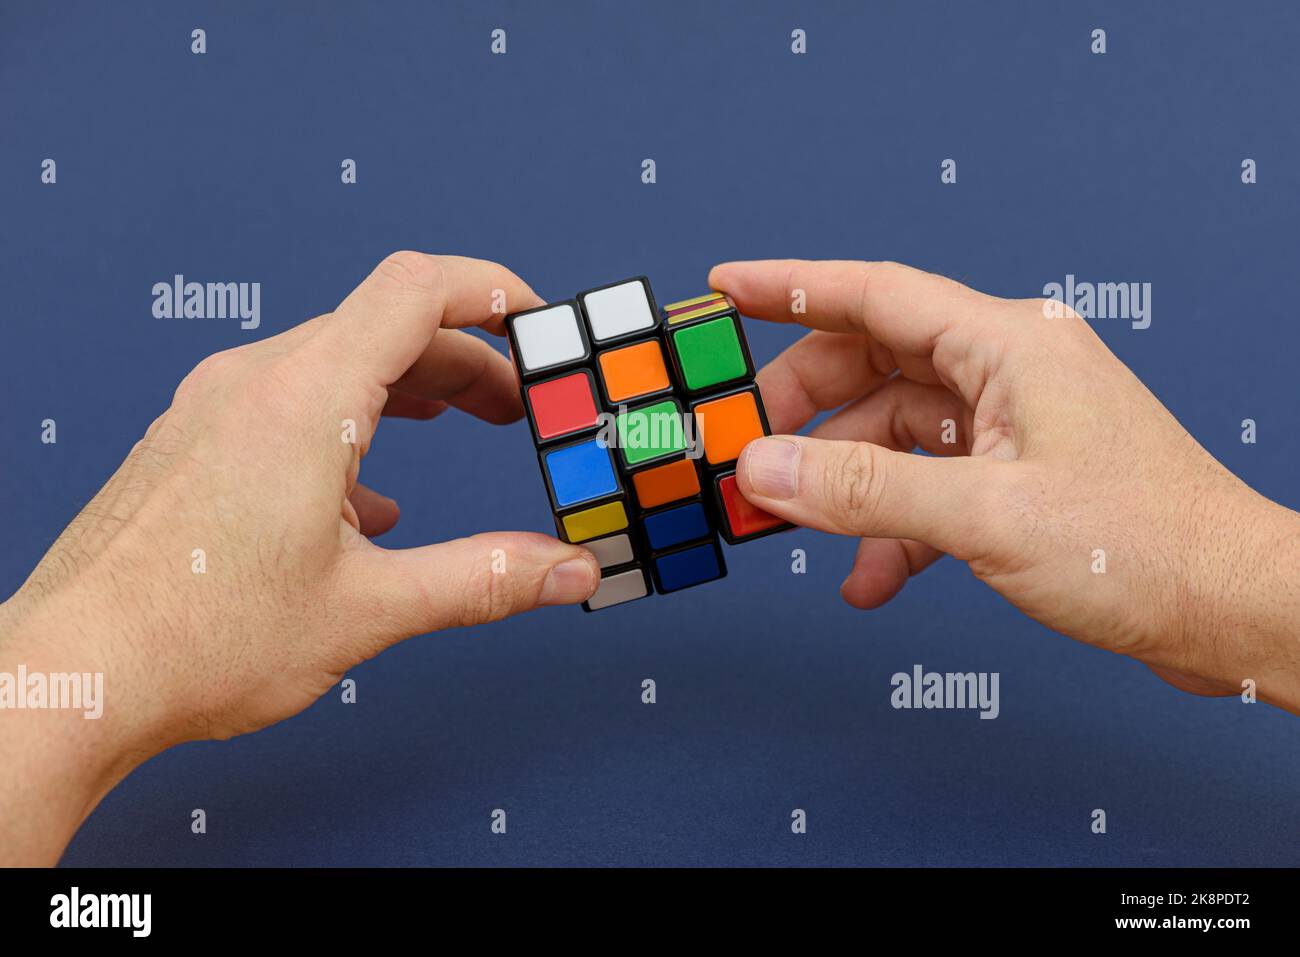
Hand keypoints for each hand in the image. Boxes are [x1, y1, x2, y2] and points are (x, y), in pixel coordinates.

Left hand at [0, 252, 599, 863]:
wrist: (70, 677)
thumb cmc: (199, 639)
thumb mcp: (370, 607)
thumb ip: (484, 579)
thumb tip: (568, 572)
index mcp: (305, 399)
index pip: (415, 290)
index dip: (489, 290)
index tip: (535, 318)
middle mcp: (251, 383)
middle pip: (380, 328)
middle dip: (463, 359)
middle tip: (514, 407)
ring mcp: (209, 409)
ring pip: (329, 364)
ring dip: (403, 389)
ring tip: (453, 426)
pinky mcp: (186, 443)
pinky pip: (281, 403)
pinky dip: (345, 426)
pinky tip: (361, 499)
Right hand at [712, 259, 1299, 711]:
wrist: (1232, 611)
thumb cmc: (1146, 547)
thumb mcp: (985, 514)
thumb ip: (865, 489)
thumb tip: (766, 470)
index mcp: (1008, 345)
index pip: (875, 293)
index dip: (792, 287)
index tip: (725, 289)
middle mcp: (1007, 373)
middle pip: (873, 366)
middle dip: (803, 410)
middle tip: (745, 450)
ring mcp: (1013, 427)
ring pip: (893, 434)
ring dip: (844, 484)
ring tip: (794, 529)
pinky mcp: (1017, 479)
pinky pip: (926, 486)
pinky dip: (889, 527)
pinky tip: (869, 577)